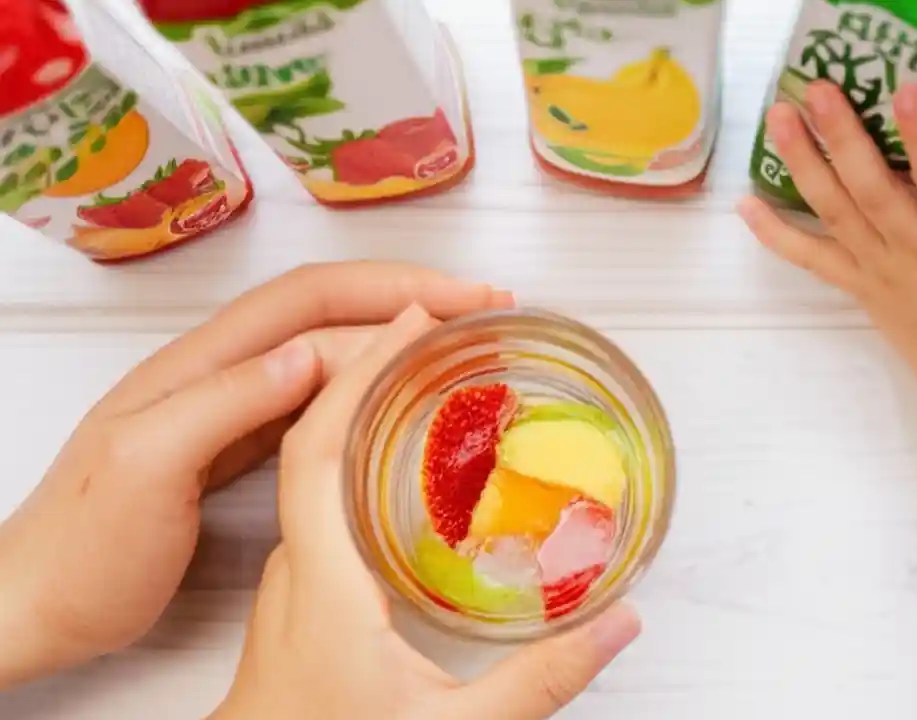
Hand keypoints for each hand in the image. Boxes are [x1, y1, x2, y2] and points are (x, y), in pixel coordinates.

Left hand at [0, 262, 512, 687]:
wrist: (37, 605)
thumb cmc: (81, 550)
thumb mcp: (144, 468)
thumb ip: (225, 402)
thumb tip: (312, 352)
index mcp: (197, 365)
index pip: (311, 304)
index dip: (390, 294)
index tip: (460, 307)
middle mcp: (217, 372)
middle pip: (325, 308)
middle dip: (407, 293)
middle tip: (483, 306)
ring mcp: (228, 407)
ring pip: (327, 347)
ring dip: (394, 332)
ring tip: (458, 338)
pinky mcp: (237, 446)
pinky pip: (317, 396)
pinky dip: (370, 382)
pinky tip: (400, 398)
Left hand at [212, 306, 641, 719]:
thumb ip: (543, 679)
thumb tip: (619, 625)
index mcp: (321, 580)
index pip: (321, 445)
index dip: (360, 373)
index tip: (408, 320)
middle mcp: (295, 564)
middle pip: (315, 435)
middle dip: (369, 368)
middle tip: (436, 331)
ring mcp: (291, 576)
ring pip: (314, 463)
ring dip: (361, 405)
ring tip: (424, 374)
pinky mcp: (298, 592)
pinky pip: (320, 493)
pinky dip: (356, 450)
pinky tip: (400, 455)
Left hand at [738, 81, 916, 399]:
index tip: (903, 92)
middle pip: (876, 194)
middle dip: (844, 139)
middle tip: (819, 90)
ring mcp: (885, 273)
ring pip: (839, 216)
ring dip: (805, 167)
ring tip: (780, 118)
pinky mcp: (862, 289)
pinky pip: (814, 261)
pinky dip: (778, 237)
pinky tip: (746, 205)